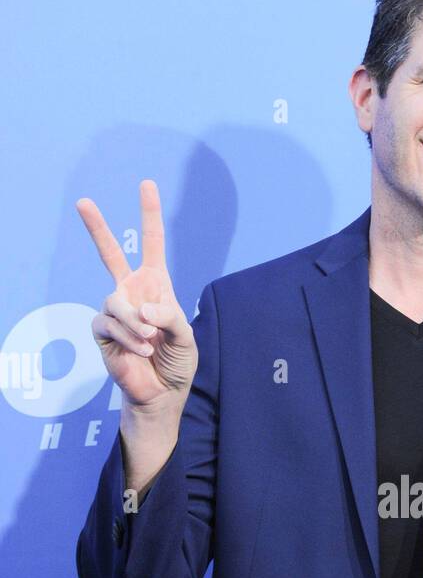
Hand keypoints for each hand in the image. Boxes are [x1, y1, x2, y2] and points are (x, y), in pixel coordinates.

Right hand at [76, 179, 197, 410]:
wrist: (161, 393)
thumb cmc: (176, 361)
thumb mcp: (185, 336)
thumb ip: (169, 316)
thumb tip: (142, 309)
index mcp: (156, 286)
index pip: (152, 244)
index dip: (149, 215)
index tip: (146, 184)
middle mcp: (132, 292)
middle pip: (109, 253)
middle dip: (97, 228)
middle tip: (81, 201)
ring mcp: (114, 310)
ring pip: (115, 301)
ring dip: (136, 323)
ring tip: (150, 341)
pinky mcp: (102, 331)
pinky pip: (109, 323)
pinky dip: (129, 338)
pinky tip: (141, 351)